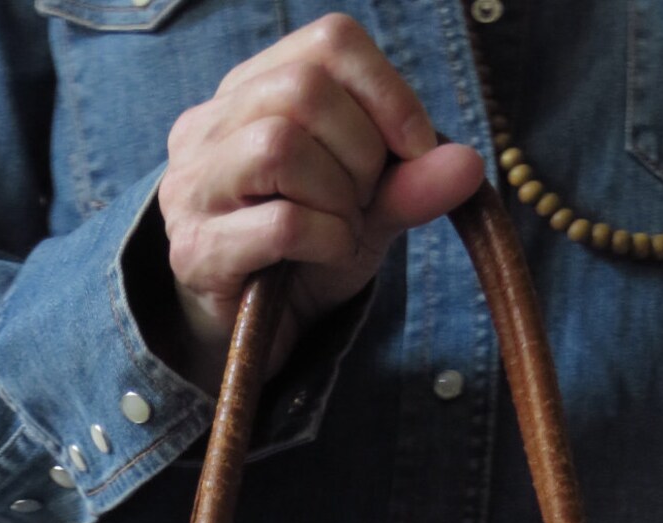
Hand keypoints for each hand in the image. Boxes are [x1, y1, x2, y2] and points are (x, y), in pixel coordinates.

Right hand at [155, 13, 484, 391]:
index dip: (387, 91)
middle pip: (303, 88)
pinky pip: (281, 223)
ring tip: (343, 229)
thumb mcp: (366, 210)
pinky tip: (328, 256)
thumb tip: (469, 164)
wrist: (248, 340)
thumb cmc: (300, 258)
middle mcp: (208, 127)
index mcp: (250, 93)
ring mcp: (193, 189)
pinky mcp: (196, 251)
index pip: (328, 43)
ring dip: (339, 195)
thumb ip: (410, 183)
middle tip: (366, 201)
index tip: (416, 148)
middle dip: (362, 150)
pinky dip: (326, 239)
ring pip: (279, 147)